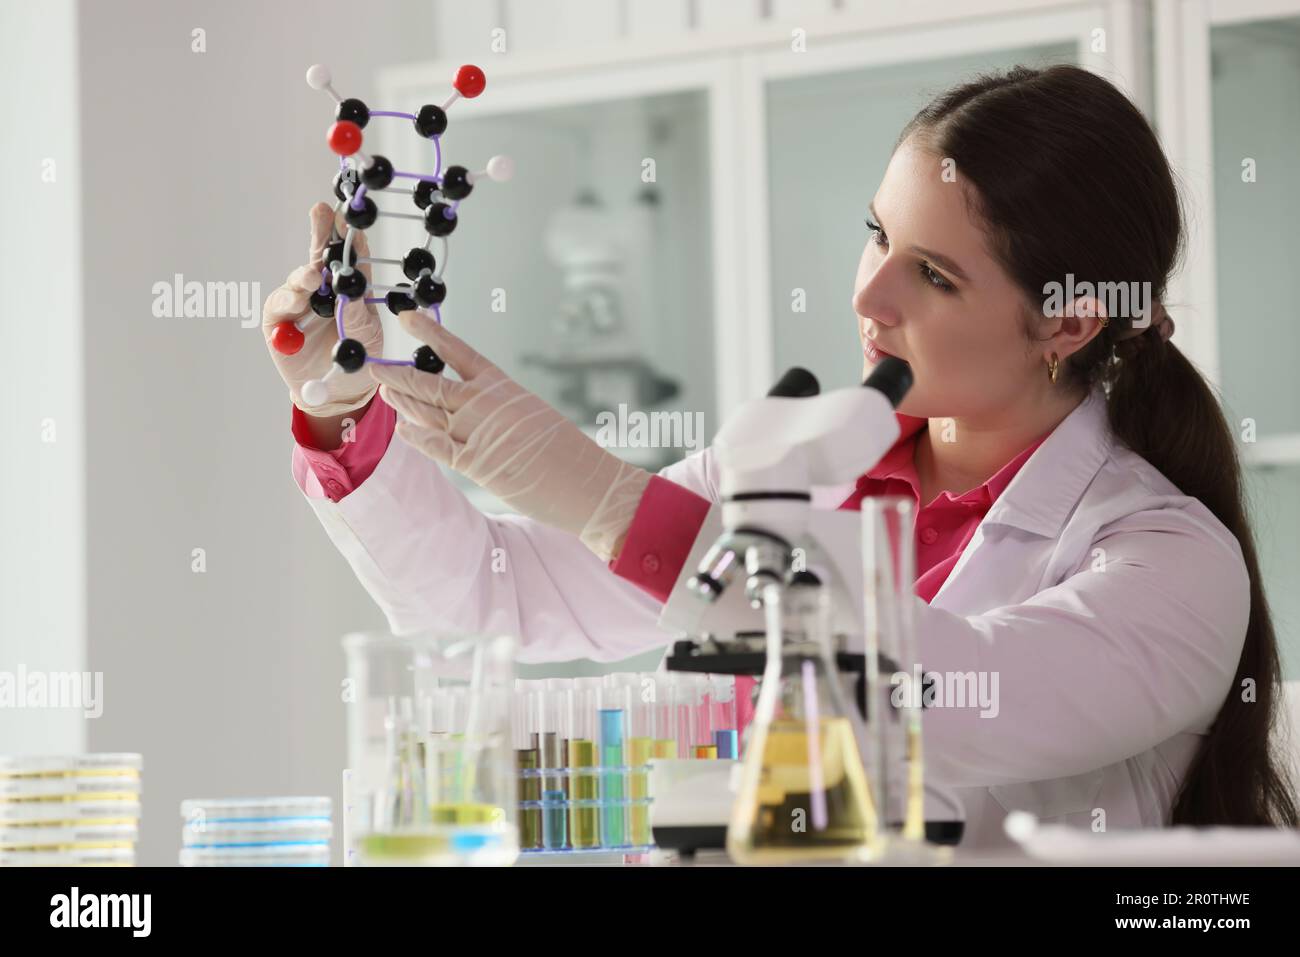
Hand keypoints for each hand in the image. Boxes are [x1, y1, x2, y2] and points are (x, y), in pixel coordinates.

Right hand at [262, 202, 383, 415]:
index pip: (349, 255)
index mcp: (349, 287)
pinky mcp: (278, 320)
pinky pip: (279, 305)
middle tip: (322, 213)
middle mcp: (322, 288)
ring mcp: (298, 301)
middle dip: (320, 233)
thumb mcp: (366, 337)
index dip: (347, 234)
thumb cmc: (358, 358)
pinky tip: (295, 303)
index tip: (347, 216)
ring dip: (305, 276)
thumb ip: (358, 314)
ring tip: (313, 278)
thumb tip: (353, 290)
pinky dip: (287, 302)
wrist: (337, 392)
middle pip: (320, 254)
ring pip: (299, 279)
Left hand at [368, 310, 652, 561]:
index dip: (430, 333)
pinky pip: (435, 446)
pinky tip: (400, 429)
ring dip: (400, 401)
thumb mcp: (535, 418)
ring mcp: (478, 433)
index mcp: (505, 387)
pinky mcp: (476, 463)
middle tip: (373, 365)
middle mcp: (486, 404)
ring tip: (382, 390)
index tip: (408, 315)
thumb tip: (480, 412)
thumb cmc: (570, 455)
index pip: (459, 352)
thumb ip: (503, 412)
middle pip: (431, 383)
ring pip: (427, 412)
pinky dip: (414, 436)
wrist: (590, 484)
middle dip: (399, 374)